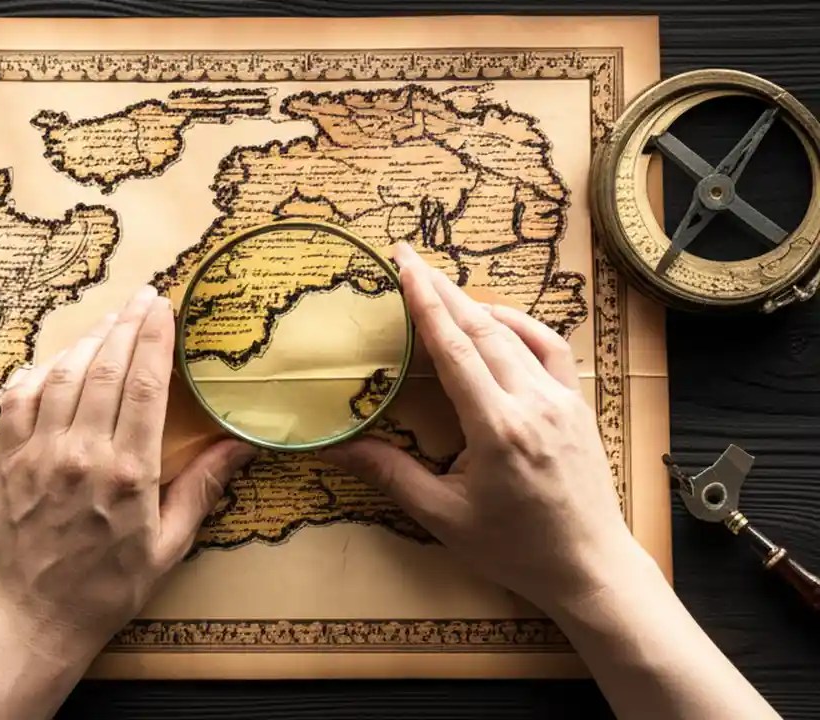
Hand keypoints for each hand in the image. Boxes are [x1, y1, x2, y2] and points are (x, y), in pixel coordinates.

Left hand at [0, 285, 255, 662]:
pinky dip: (38, 371)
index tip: (163, 306)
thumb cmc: (110, 589)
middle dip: (126, 324)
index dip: (154, 337)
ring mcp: (39, 454)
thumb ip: (202, 488)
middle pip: (106, 368)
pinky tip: (56, 359)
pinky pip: (19, 399)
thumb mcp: (169, 545)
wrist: (37, 618)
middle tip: (142, 297)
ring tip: (110, 319)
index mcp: (128, 472)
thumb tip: (242, 445)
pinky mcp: (6, 460)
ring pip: (64, 376)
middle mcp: (82, 454)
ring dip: (88, 340)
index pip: (144, 384)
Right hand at [321, 243, 639, 611]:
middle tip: (409, 258)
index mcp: (497, 428)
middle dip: (443, 289)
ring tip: (442, 286)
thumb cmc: (514, 549)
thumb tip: (337, 449)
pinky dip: (520, 326)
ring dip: (476, 304)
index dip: (426, 302)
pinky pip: (549, 348)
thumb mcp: (443, 516)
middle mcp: (533, 403)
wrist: (589, 568)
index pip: (454, 348)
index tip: (404, 265)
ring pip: (516, 333)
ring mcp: (562, 400)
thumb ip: (391, 475)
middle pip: (483, 329)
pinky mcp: (578, 405)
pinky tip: (497, 320)